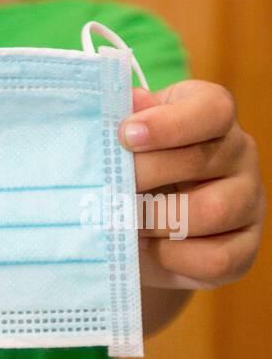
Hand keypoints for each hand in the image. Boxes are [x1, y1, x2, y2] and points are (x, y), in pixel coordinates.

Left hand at [118, 80, 264, 290]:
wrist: (141, 226)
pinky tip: (149, 246)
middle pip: (201, 160)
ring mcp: (249, 200)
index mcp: (211, 113)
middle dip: (145, 175)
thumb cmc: (134, 166)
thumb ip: (126, 116)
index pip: (213, 109)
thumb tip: (133, 100)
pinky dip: (173, 256)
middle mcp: (239, 152)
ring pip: (211, 212)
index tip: (125, 136)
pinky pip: (215, 258)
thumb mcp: (126, 137)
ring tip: (125, 218)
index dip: (168, 123)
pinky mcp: (245, 247)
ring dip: (156, 219)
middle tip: (109, 186)